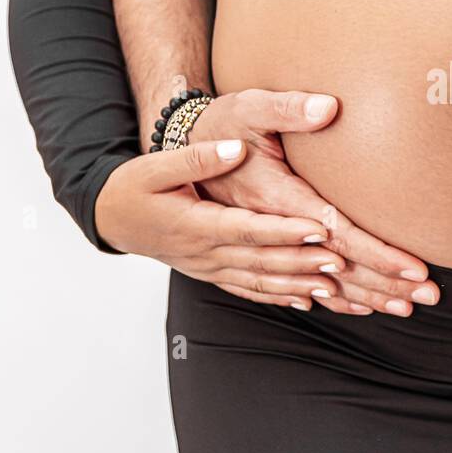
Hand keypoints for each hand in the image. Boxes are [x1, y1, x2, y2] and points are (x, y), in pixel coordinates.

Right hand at [95, 138, 344, 310]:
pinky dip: (278, 297)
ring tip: (333, 287)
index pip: (247, 229)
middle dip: (303, 264)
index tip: (318, 228)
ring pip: (259, 281)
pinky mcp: (212, 274)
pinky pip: (249, 291)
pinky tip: (306, 302)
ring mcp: (209, 268)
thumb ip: (196, 159)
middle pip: (261, 260)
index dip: (283, 231)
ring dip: (298, 286)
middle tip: (340, 262)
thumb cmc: (135, 188)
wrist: (111, 218)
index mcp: (194, 224)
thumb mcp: (155, 166)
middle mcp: (205, 253)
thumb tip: (234, 149)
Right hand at [189, 89, 439, 317]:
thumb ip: (287, 108)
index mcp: (271, 199)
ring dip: (360, 298)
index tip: (413, 267)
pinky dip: (322, 299)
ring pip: (314, 285)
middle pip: (333, 269)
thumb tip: (328, 108)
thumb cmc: (217, 126)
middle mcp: (266, 235)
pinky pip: (290, 288)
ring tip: (402, 307)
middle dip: (382, 284)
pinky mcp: (249, 258)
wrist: (170, 158)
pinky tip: (349, 307)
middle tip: (427, 294)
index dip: (375, 253)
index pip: (335, 233)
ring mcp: (257, 253)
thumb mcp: (248, 107)